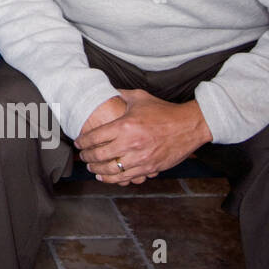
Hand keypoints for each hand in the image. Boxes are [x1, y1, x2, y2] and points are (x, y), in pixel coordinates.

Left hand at [75, 90, 211, 184]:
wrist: (190, 125)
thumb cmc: (164, 111)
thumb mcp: (139, 97)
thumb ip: (120, 94)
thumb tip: (106, 89)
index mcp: (125, 126)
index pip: (94, 137)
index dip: (82, 142)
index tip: (78, 143)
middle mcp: (131, 144)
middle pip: (99, 155)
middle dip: (87, 157)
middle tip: (82, 156)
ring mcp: (140, 158)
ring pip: (111, 170)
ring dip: (97, 170)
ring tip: (91, 168)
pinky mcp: (150, 168)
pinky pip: (126, 177)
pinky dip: (113, 178)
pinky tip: (106, 176)